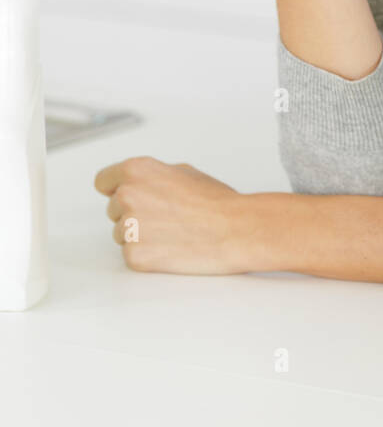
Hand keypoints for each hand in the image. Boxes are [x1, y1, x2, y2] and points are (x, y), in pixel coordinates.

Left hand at [94, 156, 246, 274]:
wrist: (236, 231)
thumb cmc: (216, 202)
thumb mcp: (183, 172)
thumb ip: (151, 176)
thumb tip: (137, 183)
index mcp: (136, 170)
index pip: (103, 182)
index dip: (117, 190)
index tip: (129, 197)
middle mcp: (127, 195)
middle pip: (113, 209)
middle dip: (133, 214)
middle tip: (166, 218)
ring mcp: (128, 227)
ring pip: (120, 234)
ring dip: (140, 236)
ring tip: (172, 233)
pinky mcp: (135, 256)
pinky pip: (131, 255)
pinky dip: (148, 255)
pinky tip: (171, 248)